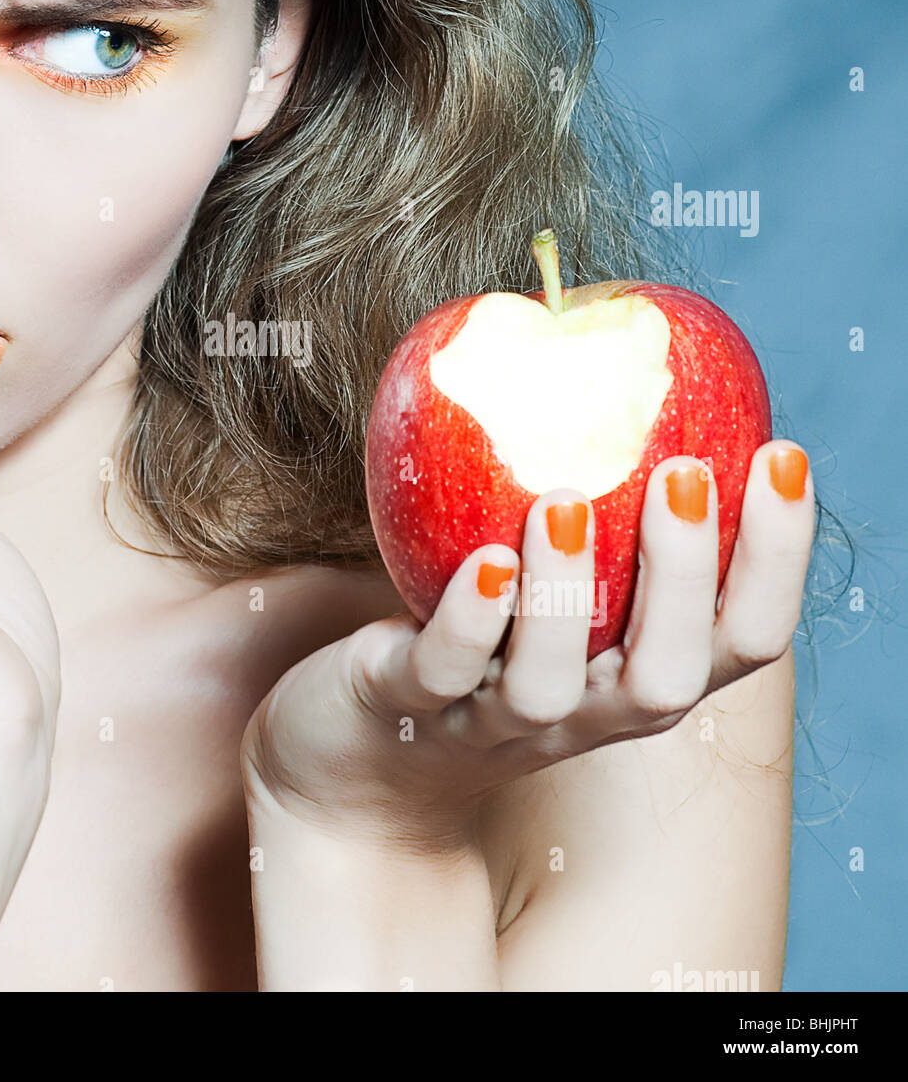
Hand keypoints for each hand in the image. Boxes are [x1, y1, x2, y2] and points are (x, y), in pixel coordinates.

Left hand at [242, 444, 812, 854]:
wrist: (356, 759)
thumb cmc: (474, 652)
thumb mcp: (550, 597)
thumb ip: (597, 520)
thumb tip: (635, 378)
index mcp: (631, 680)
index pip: (739, 641)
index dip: (777, 558)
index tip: (781, 455)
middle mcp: (580, 715)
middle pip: (664, 678)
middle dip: (685, 577)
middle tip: (685, 473)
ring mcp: (490, 722)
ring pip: (550, 686)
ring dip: (566, 593)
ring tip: (563, 501)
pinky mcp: (406, 709)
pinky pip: (442, 674)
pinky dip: (469, 623)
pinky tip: (485, 560)